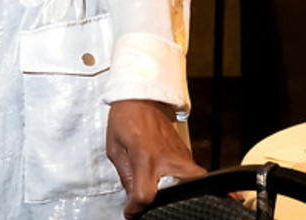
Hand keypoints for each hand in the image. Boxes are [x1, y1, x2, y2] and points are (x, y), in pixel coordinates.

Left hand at [107, 99, 205, 215]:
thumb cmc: (126, 120)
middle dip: (173, 204)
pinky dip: (185, 183)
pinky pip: (191, 175)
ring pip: (192, 185)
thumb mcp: (115, 149)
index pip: (145, 194)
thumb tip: (132, 198)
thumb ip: (125, 177)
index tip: (132, 212)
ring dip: (181, 194)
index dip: (137, 207)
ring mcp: (182, 157)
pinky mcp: (188, 155)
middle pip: (184, 193)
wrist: (143, 99)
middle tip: (158, 207)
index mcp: (145, 158)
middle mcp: (169, 160)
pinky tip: (174, 185)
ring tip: (172, 198)